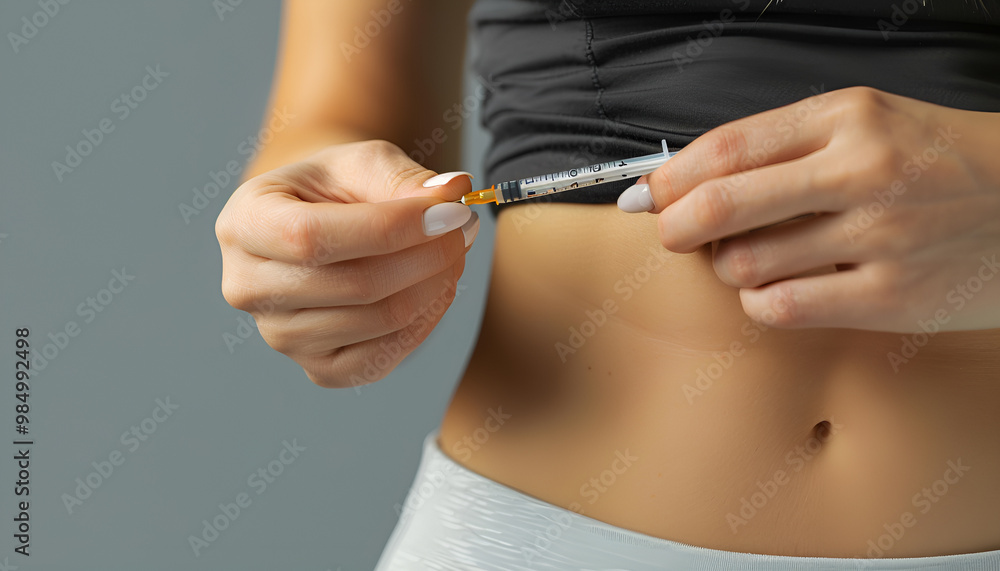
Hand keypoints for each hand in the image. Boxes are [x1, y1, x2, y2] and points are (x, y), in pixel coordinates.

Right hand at [215, 140, 480, 387]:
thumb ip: (404, 177)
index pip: (313, 237)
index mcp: (244, 223)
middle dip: (426, 256)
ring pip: (376, 322)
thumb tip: (455, 190)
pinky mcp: (317, 368)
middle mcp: (247, 287)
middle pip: (354, 285)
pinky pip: (381, 358)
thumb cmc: (337, 187)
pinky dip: (423, 323)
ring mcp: (279, 336)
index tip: (451, 212)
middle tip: (465, 227)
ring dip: (434, 286)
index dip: (391, 228)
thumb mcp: (362, 163)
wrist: (321, 224)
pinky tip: (438, 289)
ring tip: (455, 251)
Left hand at [619, 86, 999, 331]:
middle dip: (675, 226)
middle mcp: (861, 172)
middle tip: (673, 233)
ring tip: (760, 256)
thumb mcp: (867, 124)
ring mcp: (878, 237)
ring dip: (731, 265)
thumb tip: (686, 181)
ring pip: (744, 263)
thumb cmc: (939, 162)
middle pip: (720, 206)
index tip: (646, 195)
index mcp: (846, 118)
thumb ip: (782, 146)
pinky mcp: (891, 297)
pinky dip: (763, 301)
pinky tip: (786, 286)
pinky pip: (780, 307)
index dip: (668, 178)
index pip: (725, 148)